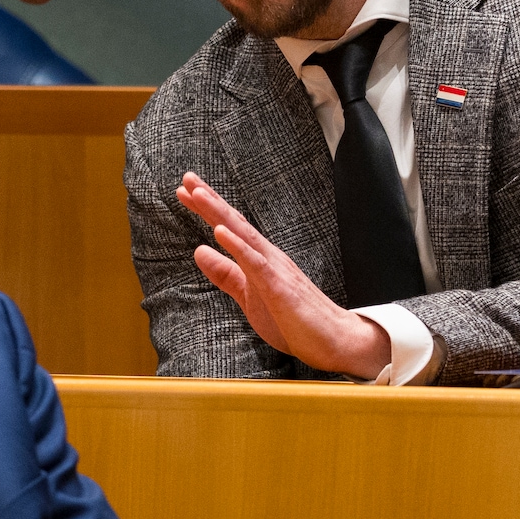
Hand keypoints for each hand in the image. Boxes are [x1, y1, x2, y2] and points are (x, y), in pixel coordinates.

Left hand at [180, 173, 391, 379]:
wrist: (334, 341)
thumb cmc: (294, 320)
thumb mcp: (248, 296)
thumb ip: (225, 274)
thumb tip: (199, 250)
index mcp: (260, 259)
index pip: (230, 228)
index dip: (207, 209)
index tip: (185, 190)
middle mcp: (268, 256)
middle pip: (234, 222)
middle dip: (210, 200)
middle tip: (187, 178)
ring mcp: (275, 268)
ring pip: (243, 235)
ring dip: (219, 213)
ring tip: (198, 194)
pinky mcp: (279, 286)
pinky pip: (255, 263)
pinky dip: (237, 245)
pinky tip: (220, 232)